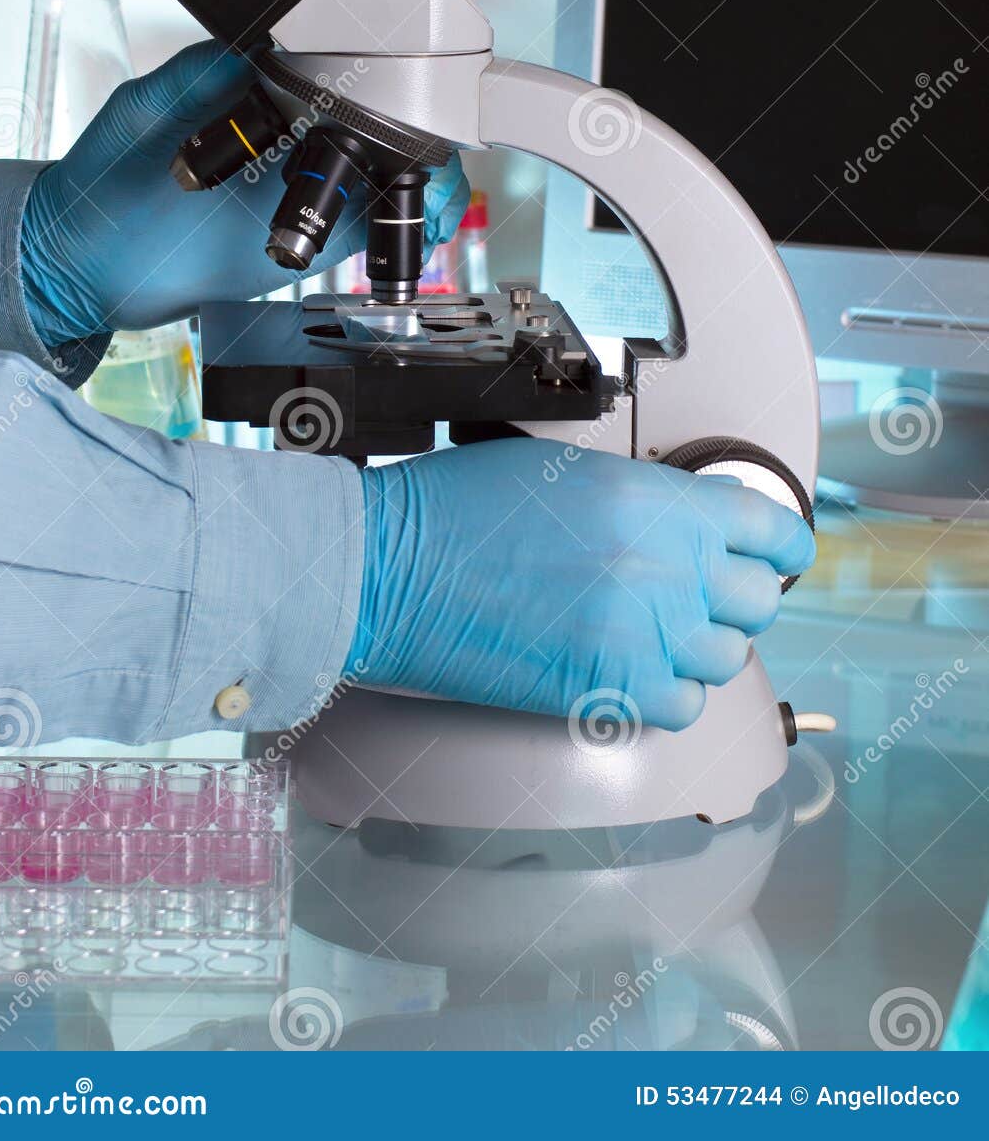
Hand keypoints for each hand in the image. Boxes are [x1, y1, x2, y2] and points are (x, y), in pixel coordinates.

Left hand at [20, 41, 469, 344]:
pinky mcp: (313, 241)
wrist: (84, 264)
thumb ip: (198, 74)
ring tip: (437, 195)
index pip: (341, 66)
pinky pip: (375, 231)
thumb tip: (260, 45)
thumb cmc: (103, 179)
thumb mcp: (144, 107)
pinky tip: (425, 229)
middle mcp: (296, 136)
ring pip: (391, 175)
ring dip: (426, 180)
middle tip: (435, 146)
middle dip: (425, 129)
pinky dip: (408, 229)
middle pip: (384, 121)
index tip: (412, 75)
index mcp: (263, 90)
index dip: (388, 70)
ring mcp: (307, 188)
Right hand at [348, 439, 814, 730]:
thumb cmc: (459, 510)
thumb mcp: (568, 468)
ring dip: (698, 643)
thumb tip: (690, 519)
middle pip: (759, 599)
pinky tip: (632, 666)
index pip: (772, 529)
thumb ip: (647, 497)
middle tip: (699, 590)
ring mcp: (644, 635)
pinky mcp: (611, 692)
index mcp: (659, 501)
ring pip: (725, 656)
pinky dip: (667, 691)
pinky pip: (683, 706)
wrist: (396, 569)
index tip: (774, 554)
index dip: (779, 545)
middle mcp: (666, 568)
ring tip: (654, 629)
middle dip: (733, 593)